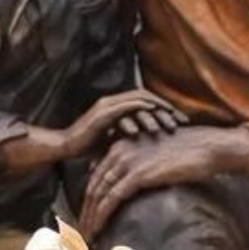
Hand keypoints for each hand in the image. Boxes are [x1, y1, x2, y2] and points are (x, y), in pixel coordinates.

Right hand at [63, 91, 186, 156]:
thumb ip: (131, 140)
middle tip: (184, 122)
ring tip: (171, 123)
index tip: (183, 124)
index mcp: (118, 108)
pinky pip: (125, 106)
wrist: (65, 148)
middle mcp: (114, 102)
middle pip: (148, 99)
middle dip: (167, 110)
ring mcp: (108, 106)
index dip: (166, 111)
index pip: (147, 104)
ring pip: (139, 101)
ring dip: (157, 111)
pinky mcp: (102, 113)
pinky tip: (154, 113)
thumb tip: (152, 150)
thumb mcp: (115, 143)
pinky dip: (141, 108)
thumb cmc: (89, 148)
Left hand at [80, 126, 248, 231]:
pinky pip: (110, 199)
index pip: (96, 177)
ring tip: (84, 238)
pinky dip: (100, 217)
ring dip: (88, 218)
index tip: (86, 219)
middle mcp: (119, 151)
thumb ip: (141, 167)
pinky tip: (96, 231)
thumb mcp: (159, 156)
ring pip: (98, 195)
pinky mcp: (137, 174)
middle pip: (92, 187)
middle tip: (79, 234)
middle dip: (84, 212)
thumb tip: (133, 187)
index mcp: (121, 145)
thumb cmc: (190, 154)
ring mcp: (126, 162)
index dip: (89, 200)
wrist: (209, 146)